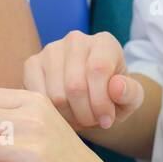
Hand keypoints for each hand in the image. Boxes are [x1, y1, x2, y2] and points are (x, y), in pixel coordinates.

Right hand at [23, 30, 144, 130]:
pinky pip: (36, 96)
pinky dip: (50, 112)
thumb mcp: (131, 99)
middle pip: (75, 85)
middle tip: (91, 121)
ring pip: (55, 94)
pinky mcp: (32, 64)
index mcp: (105, 43)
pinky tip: (62, 113)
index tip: (106, 121)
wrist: (92, 96)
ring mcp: (51, 50)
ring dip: (68, 116)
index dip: (101, 102)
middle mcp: (76, 40)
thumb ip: (130, 94)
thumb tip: (116, 87)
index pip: (98, 69)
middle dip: (85, 113)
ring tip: (78, 117)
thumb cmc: (113, 96)